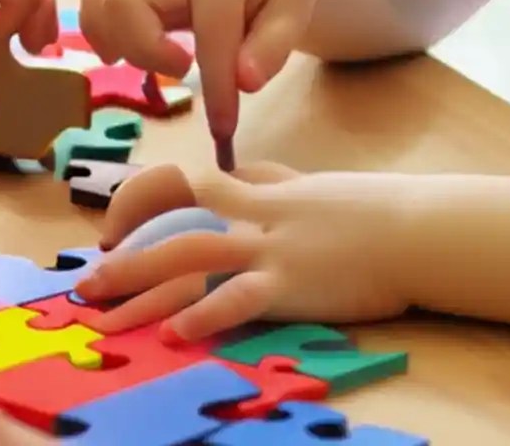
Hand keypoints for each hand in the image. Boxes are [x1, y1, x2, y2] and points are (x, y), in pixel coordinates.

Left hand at [74, 163, 429, 342]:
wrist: (421, 227)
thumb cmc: (371, 211)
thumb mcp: (309, 186)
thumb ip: (268, 182)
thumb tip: (235, 173)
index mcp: (258, 190)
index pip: (184, 181)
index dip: (139, 200)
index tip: (114, 227)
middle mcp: (255, 216)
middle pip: (174, 226)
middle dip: (125, 257)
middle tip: (88, 284)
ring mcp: (272, 249)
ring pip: (192, 259)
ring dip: (144, 288)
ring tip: (108, 315)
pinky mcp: (294, 285)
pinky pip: (239, 300)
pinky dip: (204, 317)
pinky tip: (174, 335)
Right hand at [78, 0, 334, 141]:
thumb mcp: (296, 5)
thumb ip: (273, 46)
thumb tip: (244, 84)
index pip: (210, 34)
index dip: (216, 89)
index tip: (224, 130)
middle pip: (124, 5)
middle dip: (147, 52)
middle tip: (184, 69)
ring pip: (100, 0)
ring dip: (117, 42)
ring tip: (154, 62)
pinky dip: (99, 29)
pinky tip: (121, 55)